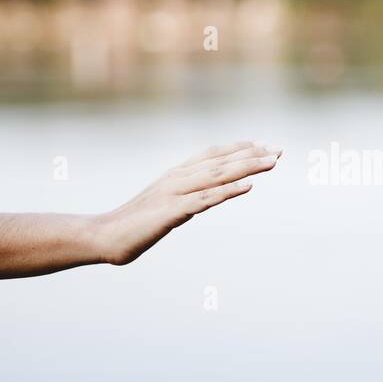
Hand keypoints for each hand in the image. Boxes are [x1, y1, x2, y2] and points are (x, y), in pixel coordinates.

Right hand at [94, 141, 281, 264]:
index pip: (213, 155)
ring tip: (272, 162)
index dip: (239, 148)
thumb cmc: (134, 224)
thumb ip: (185, 198)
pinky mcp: (171, 212)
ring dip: (247, 167)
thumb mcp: (164, 205)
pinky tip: (248, 187)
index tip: (264, 145)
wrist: (103, 236)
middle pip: (221, 161)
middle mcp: (177, 178)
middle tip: (279, 150)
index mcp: (175, 174)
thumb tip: (208, 196)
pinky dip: (228, 191)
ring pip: (218, 175)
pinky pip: (205, 199)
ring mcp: (174, 193)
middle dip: (252, 155)